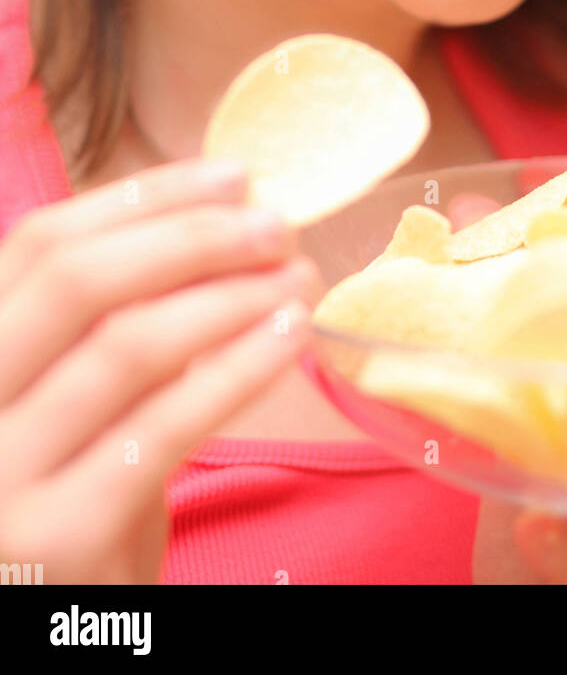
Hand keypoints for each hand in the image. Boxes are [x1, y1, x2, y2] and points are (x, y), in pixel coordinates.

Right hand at [0, 158, 322, 583]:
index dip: (143, 198)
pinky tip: (289, 337)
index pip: (41, 242)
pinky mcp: (54, 536)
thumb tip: (227, 220)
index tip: (232, 175)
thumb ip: (115, 317)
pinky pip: (162, 428)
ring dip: (230, 298)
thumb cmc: (78, 490)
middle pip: (77, 281)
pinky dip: (237, 370)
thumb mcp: (74, 395)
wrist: (61, 618)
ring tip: (299, 278)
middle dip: (192, 237)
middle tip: (277, 224)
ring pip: (126, 346)